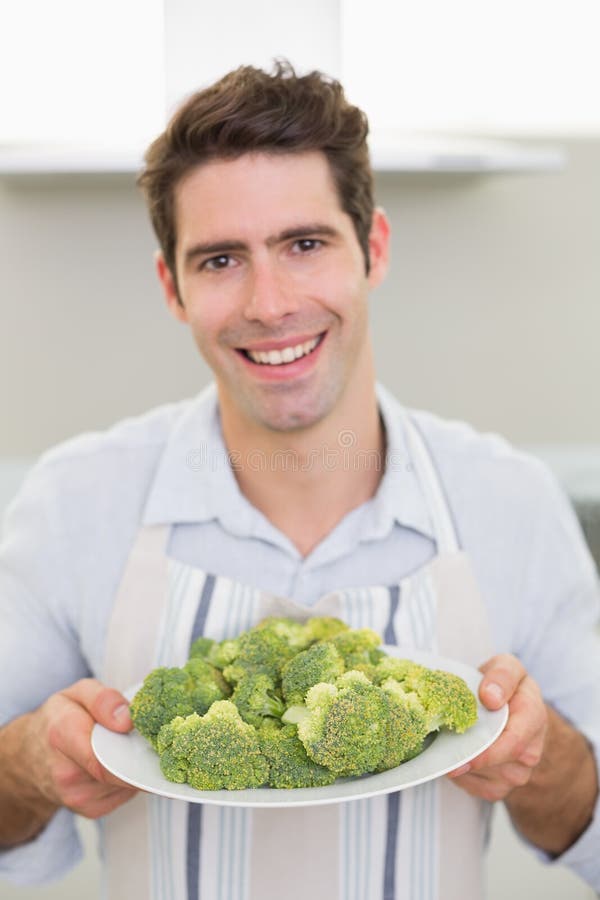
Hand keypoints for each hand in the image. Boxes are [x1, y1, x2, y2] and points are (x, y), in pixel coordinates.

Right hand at [23, 678, 137, 818]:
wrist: (30, 757)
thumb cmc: (58, 719)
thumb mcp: (78, 693)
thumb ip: (103, 698)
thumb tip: (128, 719)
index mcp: (61, 734)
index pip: (101, 753)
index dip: (130, 746)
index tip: (147, 732)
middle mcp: (66, 773)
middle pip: (120, 768)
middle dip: (137, 753)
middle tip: (146, 736)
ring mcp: (77, 797)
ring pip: (126, 782)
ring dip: (133, 765)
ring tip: (124, 746)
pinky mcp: (89, 810)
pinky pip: (124, 794)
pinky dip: (128, 778)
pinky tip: (117, 764)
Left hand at [447, 653, 547, 801]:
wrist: (512, 712)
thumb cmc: (506, 687)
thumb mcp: (506, 667)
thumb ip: (502, 676)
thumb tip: (490, 697)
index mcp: (534, 717)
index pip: (514, 742)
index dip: (488, 750)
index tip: (464, 749)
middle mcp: (530, 751)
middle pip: (496, 764)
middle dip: (467, 756)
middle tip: (442, 746)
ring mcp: (517, 773)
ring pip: (483, 777)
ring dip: (461, 763)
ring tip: (447, 742)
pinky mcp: (500, 787)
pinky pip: (475, 788)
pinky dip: (459, 775)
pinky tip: (455, 755)